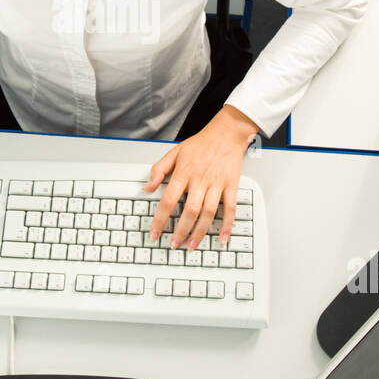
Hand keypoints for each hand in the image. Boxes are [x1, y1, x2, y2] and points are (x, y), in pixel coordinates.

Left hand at [143, 105, 259, 250]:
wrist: (226, 134)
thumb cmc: (200, 144)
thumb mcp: (174, 152)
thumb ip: (158, 170)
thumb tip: (147, 187)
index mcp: (184, 173)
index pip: (168, 200)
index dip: (160, 219)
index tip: (155, 233)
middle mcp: (200, 180)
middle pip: (190, 210)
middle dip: (181, 231)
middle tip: (174, 244)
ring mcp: (217, 184)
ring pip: (208, 212)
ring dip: (200, 232)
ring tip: (192, 245)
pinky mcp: (231, 186)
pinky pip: (231, 208)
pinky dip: (227, 225)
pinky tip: (223, 237)